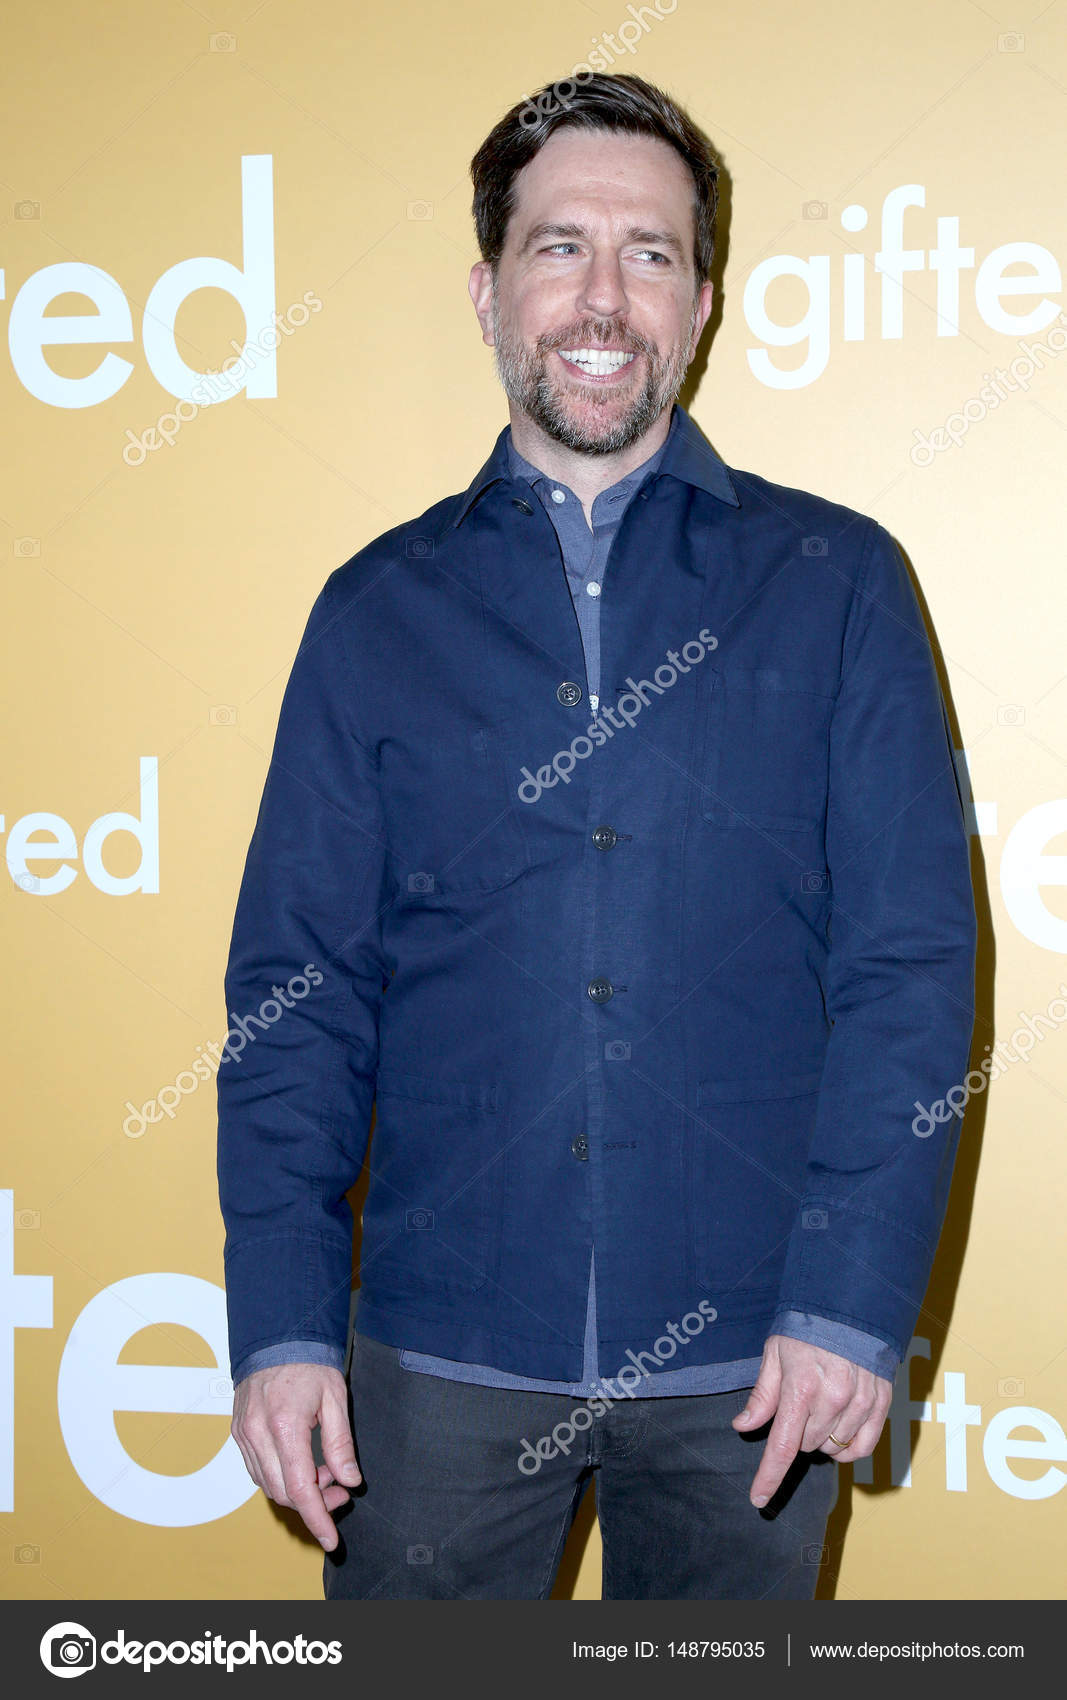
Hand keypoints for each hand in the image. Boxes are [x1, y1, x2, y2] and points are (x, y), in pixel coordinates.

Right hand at [230, 1362, 360, 1549]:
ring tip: (324, 1474)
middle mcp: (257, 1435)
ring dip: (297, 1492)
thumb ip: (341, 1443)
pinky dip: (281, 1478)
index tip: (330, 1540)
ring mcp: (244, 1435)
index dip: (317, 1518)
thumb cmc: (309, 1364)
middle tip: (341, 1493)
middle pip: (282, 1493)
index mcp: (284, 1425)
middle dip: (314, 1504)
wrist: (276, 1338)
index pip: (299, 1488)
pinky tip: (302, 1465)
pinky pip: (258, 1470)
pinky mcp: (238, 1433)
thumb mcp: (335, 1398)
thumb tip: (349, 1481)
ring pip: (268, 1486)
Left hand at [732, 1334, 891, 1507]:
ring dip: (821, 1438)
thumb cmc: (807, 1328)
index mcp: (801, 1387)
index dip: (769, 1476)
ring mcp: (860, 1403)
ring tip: (820, 1405)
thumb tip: (743, 1426)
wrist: (852, 1306)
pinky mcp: (881, 1404)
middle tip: (798, 1403)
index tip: (758, 1499)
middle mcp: (833, 1399)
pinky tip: (840, 1429)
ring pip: (832, 1448)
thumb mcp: (775, 1353)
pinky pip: (863, 1447)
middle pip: (805, 1446)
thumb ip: (762, 1395)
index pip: (783, 1446)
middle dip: (796, 1433)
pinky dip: (848, 1446)